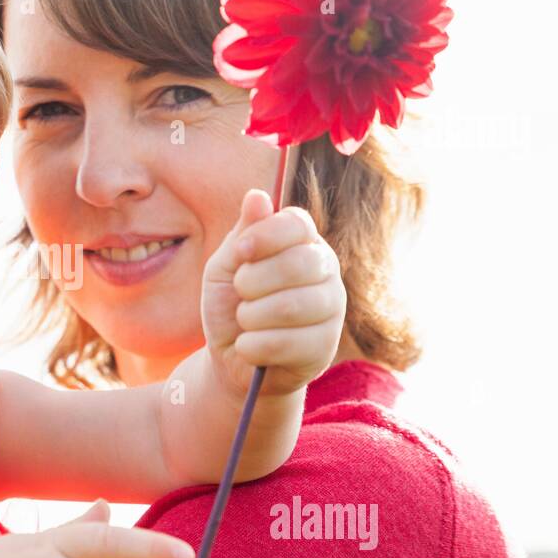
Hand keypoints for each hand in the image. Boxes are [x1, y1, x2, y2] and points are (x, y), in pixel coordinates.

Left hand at [202, 188, 345, 397]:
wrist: (233, 361)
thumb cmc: (230, 306)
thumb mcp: (226, 268)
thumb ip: (243, 235)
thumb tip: (257, 196)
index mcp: (303, 243)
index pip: (298, 224)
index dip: (267, 235)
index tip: (241, 251)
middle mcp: (326, 271)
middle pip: (298, 263)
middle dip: (253, 281)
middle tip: (240, 294)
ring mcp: (332, 310)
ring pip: (292, 306)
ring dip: (250, 316)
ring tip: (244, 322)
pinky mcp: (326, 347)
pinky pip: (287, 343)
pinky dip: (253, 346)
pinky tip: (249, 348)